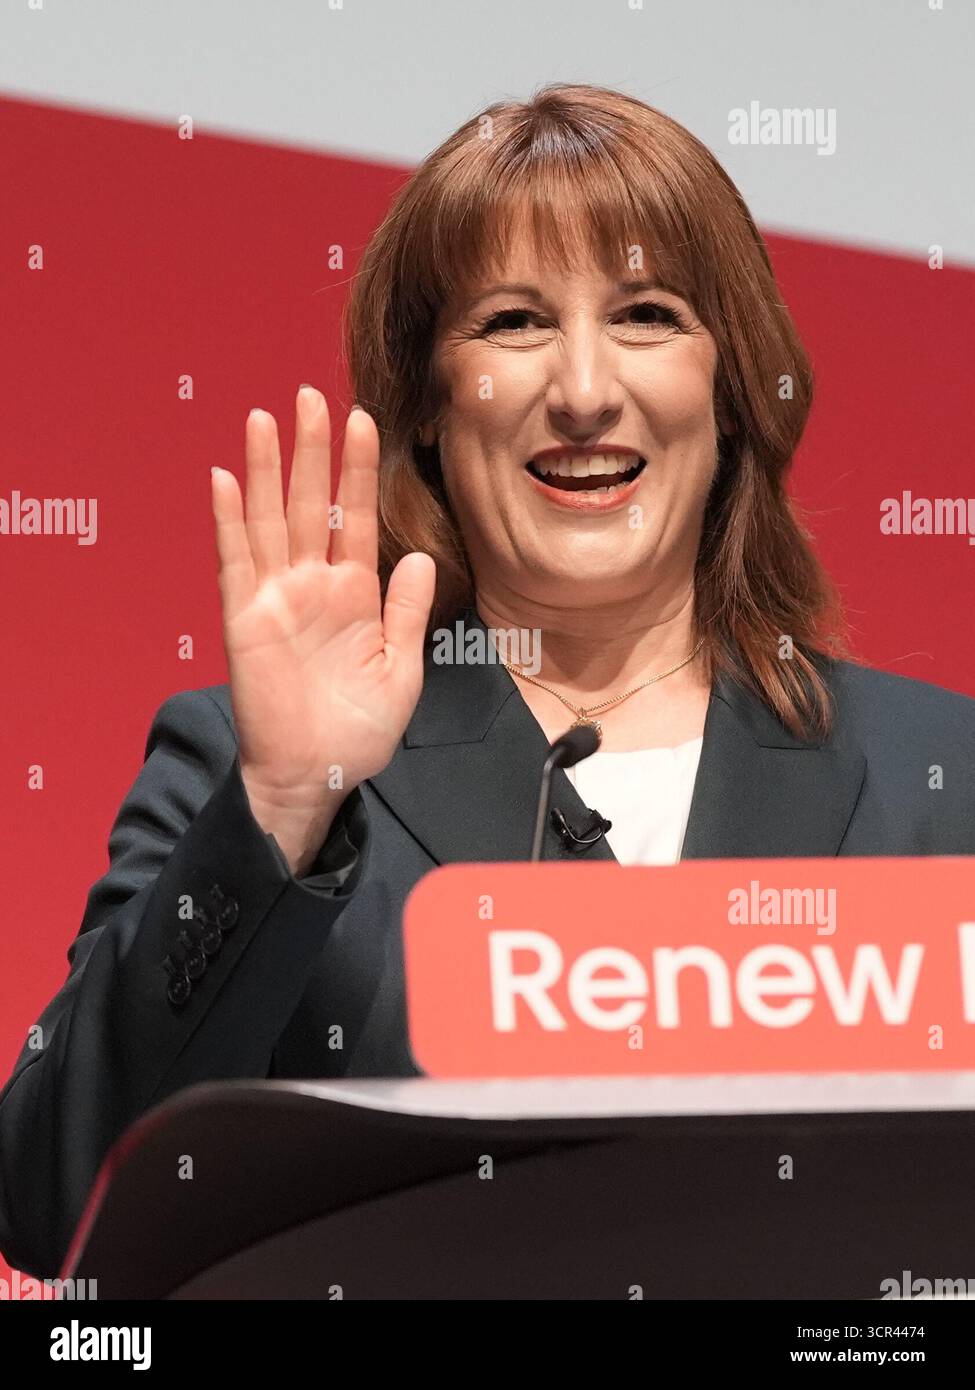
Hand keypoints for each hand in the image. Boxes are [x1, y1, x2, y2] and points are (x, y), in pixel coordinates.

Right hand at [210, 387, 435, 872]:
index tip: (364, 419)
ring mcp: (276, 598)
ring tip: (267, 417)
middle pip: (312, 504)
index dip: (359, 470)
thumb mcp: (401, 671)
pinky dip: (231, 522)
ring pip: (271, 520)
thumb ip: (407, 613)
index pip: (357, 517)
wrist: (317, 776)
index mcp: (355, 593)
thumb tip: (418, 557)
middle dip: (313, 451)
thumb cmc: (359, 730)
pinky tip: (228, 480)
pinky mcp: (245, 620)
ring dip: (268, 470)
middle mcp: (313, 585)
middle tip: (312, 394)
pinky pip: (236, 562)